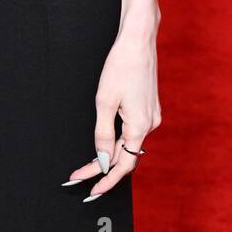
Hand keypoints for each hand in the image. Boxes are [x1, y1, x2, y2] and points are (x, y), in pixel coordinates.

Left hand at [62, 22, 160, 198]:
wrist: (138, 40)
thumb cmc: (120, 65)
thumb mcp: (105, 101)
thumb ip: (103, 134)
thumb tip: (103, 161)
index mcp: (140, 126)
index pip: (123, 165)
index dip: (106, 180)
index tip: (90, 191)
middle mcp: (150, 124)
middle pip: (126, 157)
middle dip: (102, 169)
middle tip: (79, 178)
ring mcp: (151, 115)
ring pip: (129, 145)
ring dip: (110, 155)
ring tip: (87, 166)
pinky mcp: (148, 107)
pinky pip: (133, 132)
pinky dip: (118, 141)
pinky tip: (106, 143)